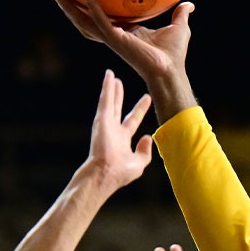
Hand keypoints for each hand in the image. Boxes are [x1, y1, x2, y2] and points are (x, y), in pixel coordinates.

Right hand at [53, 0, 197, 116]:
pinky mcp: (116, 40)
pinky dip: (92, 6)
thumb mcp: (178, 27)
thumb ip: (180, 14)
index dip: (90, 7)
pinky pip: (100, 20)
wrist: (170, 71)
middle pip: (84, 20)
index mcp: (125, 32)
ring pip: (84, 22)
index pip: (102, 18)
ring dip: (69, 8)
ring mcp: (112, 38)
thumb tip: (189, 4)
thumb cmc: (174, 55)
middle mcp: (114, 35)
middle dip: (69, 7)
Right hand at [74, 68, 153, 193]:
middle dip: (119, 95)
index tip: (147, 98)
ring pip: (109, 101)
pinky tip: (109, 75)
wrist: (105, 175)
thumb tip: (148, 137)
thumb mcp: (138, 164)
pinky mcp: (101, 119)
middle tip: (120, 82)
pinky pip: (105, 99)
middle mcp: (113, 130)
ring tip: (111, 75)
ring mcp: (106, 124)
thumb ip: (145, 151)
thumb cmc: (119, 174)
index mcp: (122, 140)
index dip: (139, 109)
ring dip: (110, 88)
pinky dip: (107, 87)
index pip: (133, 120)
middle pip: (117, 108)